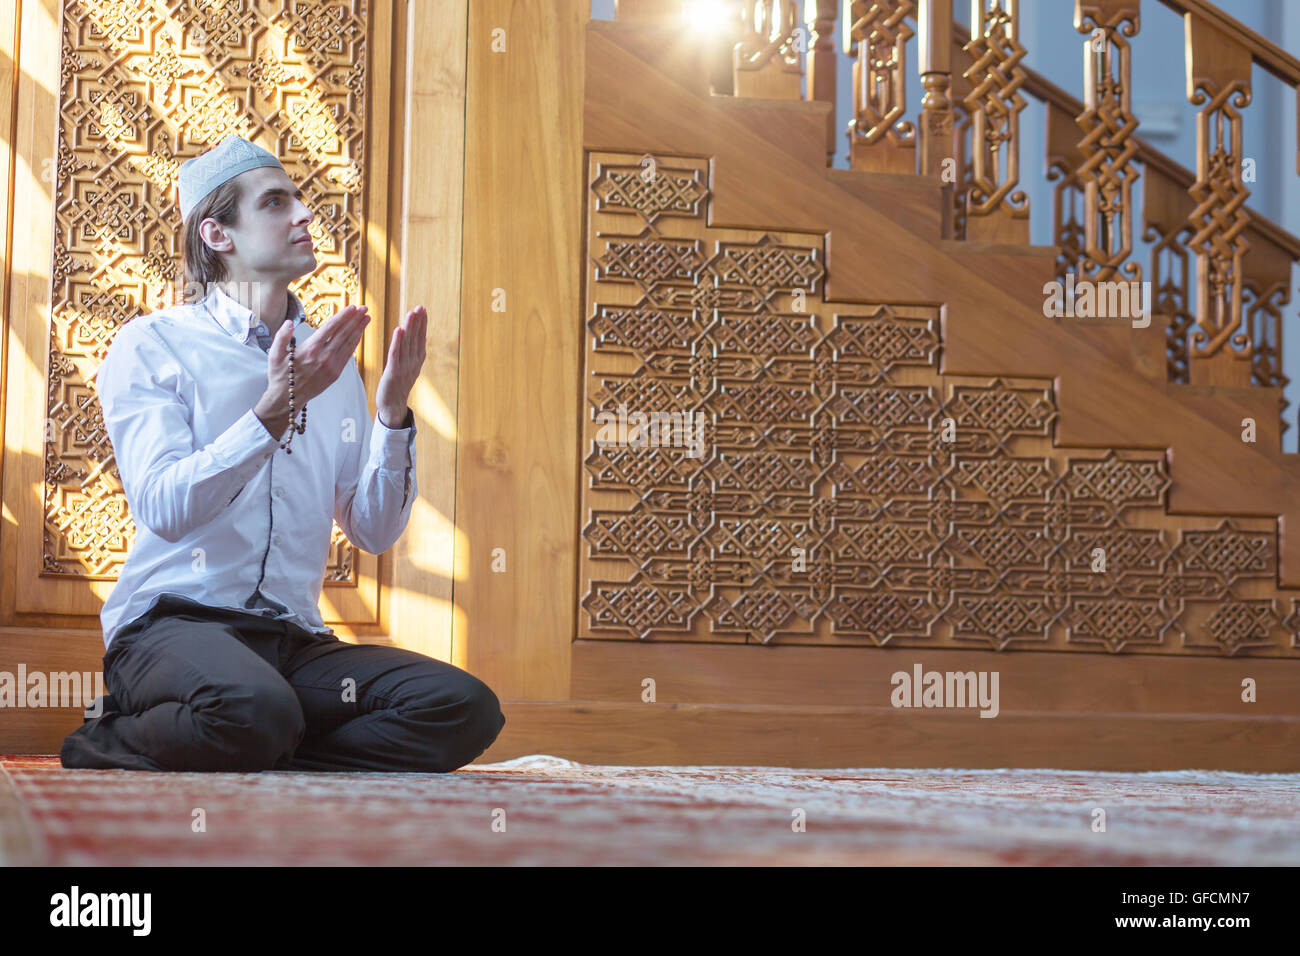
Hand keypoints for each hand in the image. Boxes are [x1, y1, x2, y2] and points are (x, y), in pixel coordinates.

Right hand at [256, 304, 370, 436]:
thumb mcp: (274, 354)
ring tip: (367, 318)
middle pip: (343, 333)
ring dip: (359, 330)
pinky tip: (359, 335)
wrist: (288, 399)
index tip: (353, 307)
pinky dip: (354, 343)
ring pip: (348, 344)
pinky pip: (348, 355)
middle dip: (355, 319)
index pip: (331, 328)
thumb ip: (281, 336)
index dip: (343, 316)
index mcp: (310, 349)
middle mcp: (324, 356)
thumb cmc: (280, 374)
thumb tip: (289, 322)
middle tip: (365, 308)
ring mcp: (331, 366)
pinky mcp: (335, 373)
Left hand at [376, 306, 426, 425]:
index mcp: (417, 360)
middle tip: (419, 307)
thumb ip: (409, 353)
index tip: (422, 310)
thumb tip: (412, 337)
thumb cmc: (397, 385)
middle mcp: (413, 362)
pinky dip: (398, 342)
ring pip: (407, 344)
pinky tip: (399, 330)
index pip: (420, 338)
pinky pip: (396, 354)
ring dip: (410, 328)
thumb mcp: (407, 368)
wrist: (393, 406)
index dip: (422, 324)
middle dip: (418, 322)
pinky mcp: (394, 372)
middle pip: (416, 339)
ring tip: (411, 313)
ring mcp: (405, 368)